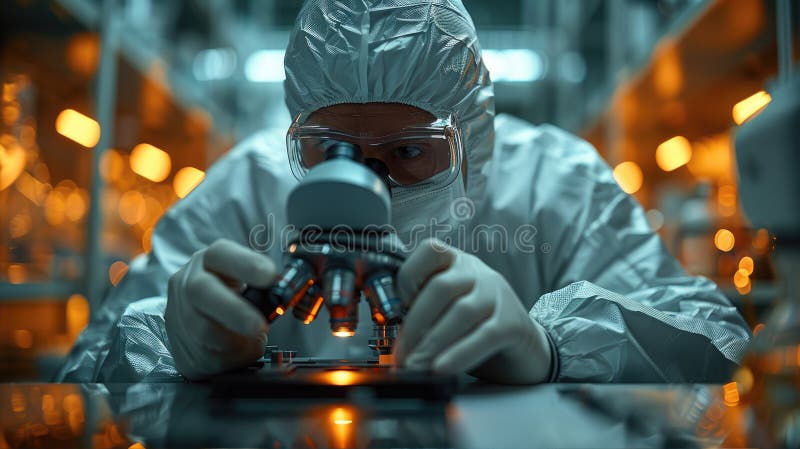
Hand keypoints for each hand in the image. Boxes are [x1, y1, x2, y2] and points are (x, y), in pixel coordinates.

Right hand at [165, 239, 275, 379]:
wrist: (199, 329)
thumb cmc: (232, 302)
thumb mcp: (247, 288)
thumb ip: (262, 293)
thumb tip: (280, 301)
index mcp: (210, 260)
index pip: (222, 253)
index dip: (246, 264)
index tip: (270, 276)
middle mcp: (188, 280)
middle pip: (201, 289)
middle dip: (233, 308)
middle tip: (259, 324)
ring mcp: (177, 310)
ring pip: (200, 326)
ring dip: (232, 336)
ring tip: (253, 336)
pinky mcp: (176, 340)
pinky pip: (201, 349)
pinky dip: (224, 352)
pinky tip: (234, 348)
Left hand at [394, 239, 551, 383]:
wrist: (525, 347)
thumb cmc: (476, 327)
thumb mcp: (447, 310)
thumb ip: (424, 312)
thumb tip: (396, 338)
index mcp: (456, 264)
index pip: (431, 251)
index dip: (409, 277)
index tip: (397, 308)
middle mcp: (478, 273)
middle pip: (441, 287)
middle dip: (415, 324)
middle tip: (402, 353)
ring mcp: (497, 295)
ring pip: (461, 312)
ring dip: (432, 342)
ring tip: (416, 365)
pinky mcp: (513, 323)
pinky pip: (484, 336)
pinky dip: (459, 353)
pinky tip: (441, 368)